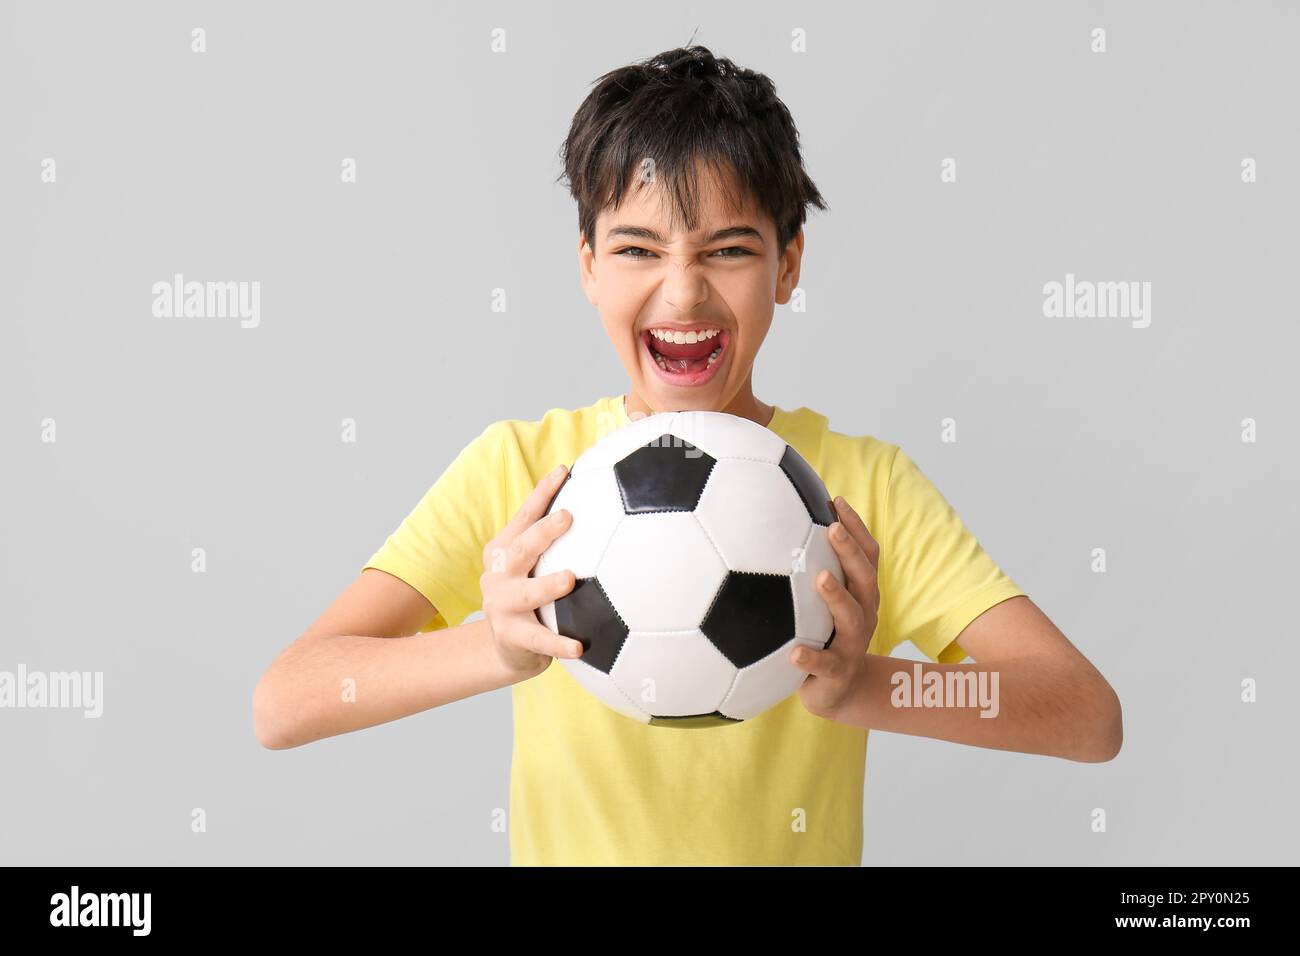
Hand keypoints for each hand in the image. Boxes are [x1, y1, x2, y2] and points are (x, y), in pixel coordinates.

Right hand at [479, 464, 584, 680]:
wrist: (507, 646)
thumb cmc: (531, 596)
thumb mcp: (534, 566)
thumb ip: (554, 541)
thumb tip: (604, 502)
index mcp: (504, 550)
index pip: (524, 516)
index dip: (542, 493)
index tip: (564, 471)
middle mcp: (498, 574)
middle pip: (521, 548)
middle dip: (543, 532)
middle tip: (568, 518)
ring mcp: (501, 605)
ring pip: (527, 593)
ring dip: (547, 585)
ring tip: (569, 579)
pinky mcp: (510, 636)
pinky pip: (539, 639)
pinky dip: (559, 643)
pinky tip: (580, 646)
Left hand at [789, 496, 880, 720]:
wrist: (838, 692)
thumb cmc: (824, 635)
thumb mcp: (823, 603)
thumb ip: (811, 570)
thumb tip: (780, 526)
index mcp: (861, 594)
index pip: (867, 554)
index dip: (856, 527)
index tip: (835, 500)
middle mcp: (863, 614)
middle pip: (864, 578)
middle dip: (850, 551)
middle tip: (831, 528)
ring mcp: (852, 644)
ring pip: (852, 617)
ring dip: (837, 596)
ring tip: (820, 578)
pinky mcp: (837, 672)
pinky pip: (825, 664)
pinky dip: (810, 657)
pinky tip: (793, 652)